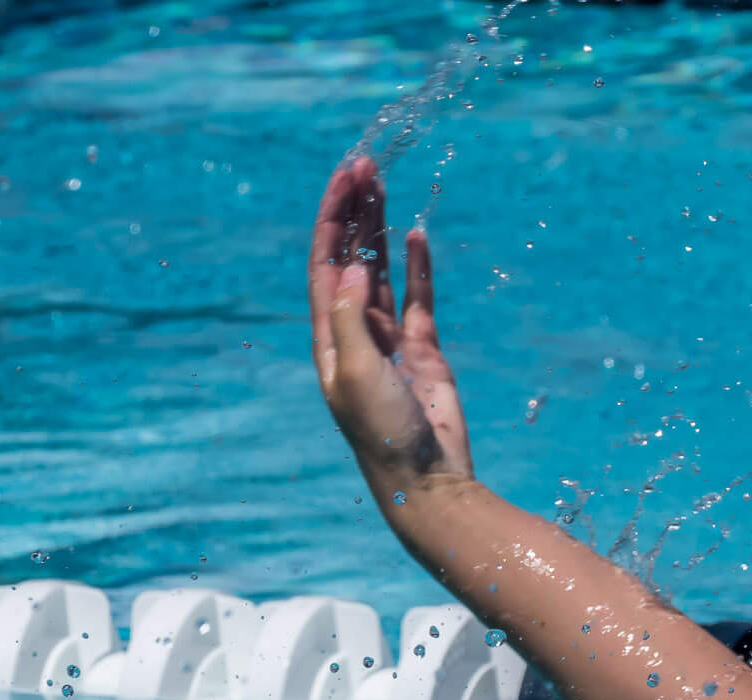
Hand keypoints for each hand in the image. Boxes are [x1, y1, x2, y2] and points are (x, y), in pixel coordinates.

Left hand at [308, 154, 472, 502]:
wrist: (426, 480)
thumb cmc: (382, 433)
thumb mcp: (356, 373)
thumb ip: (351, 317)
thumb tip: (354, 267)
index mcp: (328, 339)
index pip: (325, 265)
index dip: (332, 219)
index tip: (347, 178)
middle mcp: (354, 334)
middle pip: (350, 260)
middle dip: (354, 213)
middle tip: (365, 166)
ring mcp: (389, 342)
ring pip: (381, 273)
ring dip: (379, 231)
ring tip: (382, 186)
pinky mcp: (423, 352)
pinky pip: (417, 299)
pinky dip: (417, 268)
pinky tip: (416, 236)